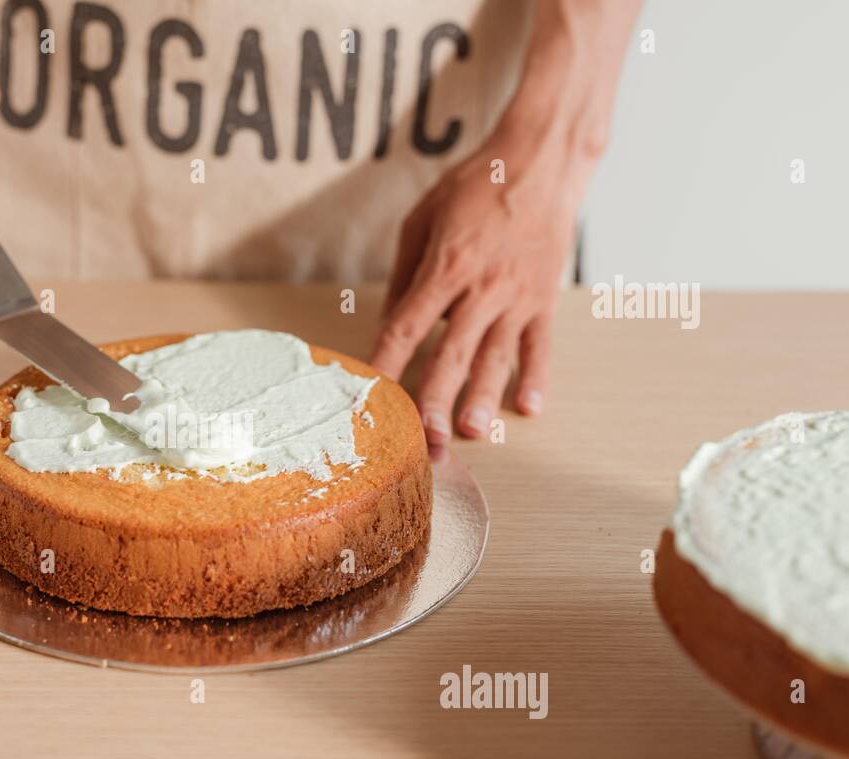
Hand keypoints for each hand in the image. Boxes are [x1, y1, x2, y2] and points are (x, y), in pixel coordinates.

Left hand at [371, 132, 581, 443]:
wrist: (540, 162)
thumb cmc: (473, 187)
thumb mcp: (422, 221)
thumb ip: (404, 276)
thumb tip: (389, 324)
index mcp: (445, 268)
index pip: (406, 329)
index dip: (385, 365)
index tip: (370, 397)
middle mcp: (481, 289)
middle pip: (452, 355)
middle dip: (435, 401)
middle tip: (424, 440)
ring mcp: (517, 297)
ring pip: (496, 358)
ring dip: (483, 399)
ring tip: (469, 431)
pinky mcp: (544, 299)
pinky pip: (540, 345)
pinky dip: (536, 377)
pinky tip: (530, 408)